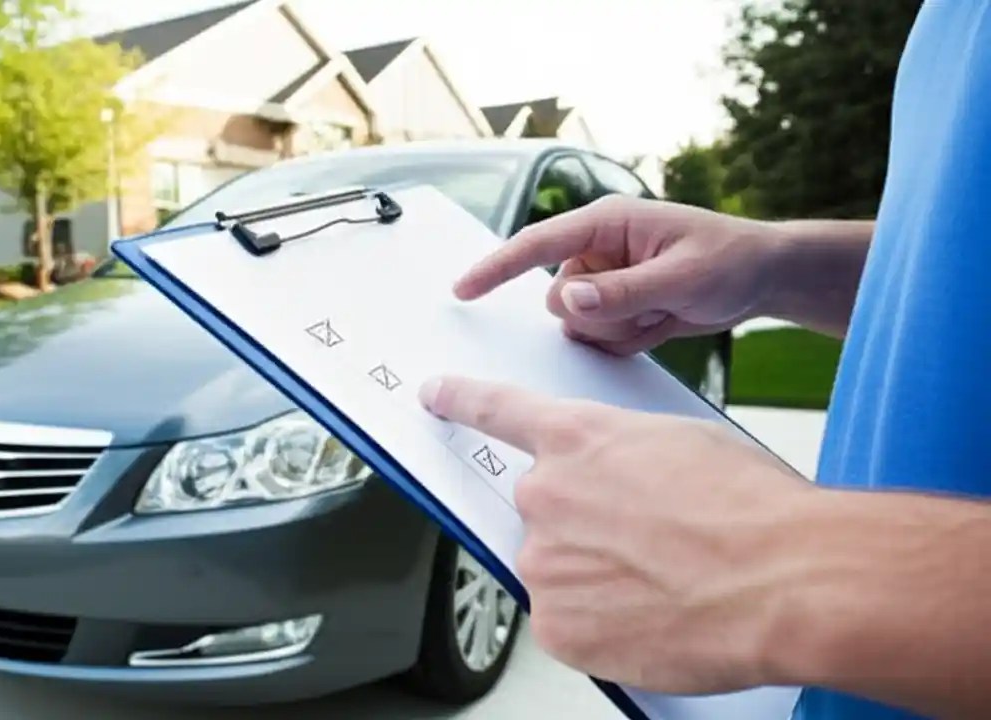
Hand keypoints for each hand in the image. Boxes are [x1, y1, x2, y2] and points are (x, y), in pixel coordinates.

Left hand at [419, 375, 811, 693]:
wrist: (785, 580)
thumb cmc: (753, 510)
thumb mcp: (683, 445)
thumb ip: (624, 457)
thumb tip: (619, 481)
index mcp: (577, 439)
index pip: (496, 410)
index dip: (460, 400)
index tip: (435, 395)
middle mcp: (545, 495)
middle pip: (544, 511)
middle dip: (584, 525)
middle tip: (644, 543)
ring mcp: (543, 563)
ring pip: (557, 569)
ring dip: (594, 576)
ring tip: (662, 583)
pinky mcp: (555, 626)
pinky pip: (567, 623)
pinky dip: (600, 626)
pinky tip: (651, 617)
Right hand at [454, 196, 783, 354]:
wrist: (764, 277)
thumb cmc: (729, 259)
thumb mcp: (680, 277)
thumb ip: (621, 291)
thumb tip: (566, 301)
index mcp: (605, 224)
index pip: (536, 245)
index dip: (496, 268)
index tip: (463, 290)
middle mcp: (596, 252)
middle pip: (557, 301)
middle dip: (599, 315)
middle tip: (650, 307)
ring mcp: (604, 283)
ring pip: (576, 325)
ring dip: (617, 329)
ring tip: (661, 311)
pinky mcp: (614, 308)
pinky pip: (597, 340)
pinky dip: (626, 340)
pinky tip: (660, 323)